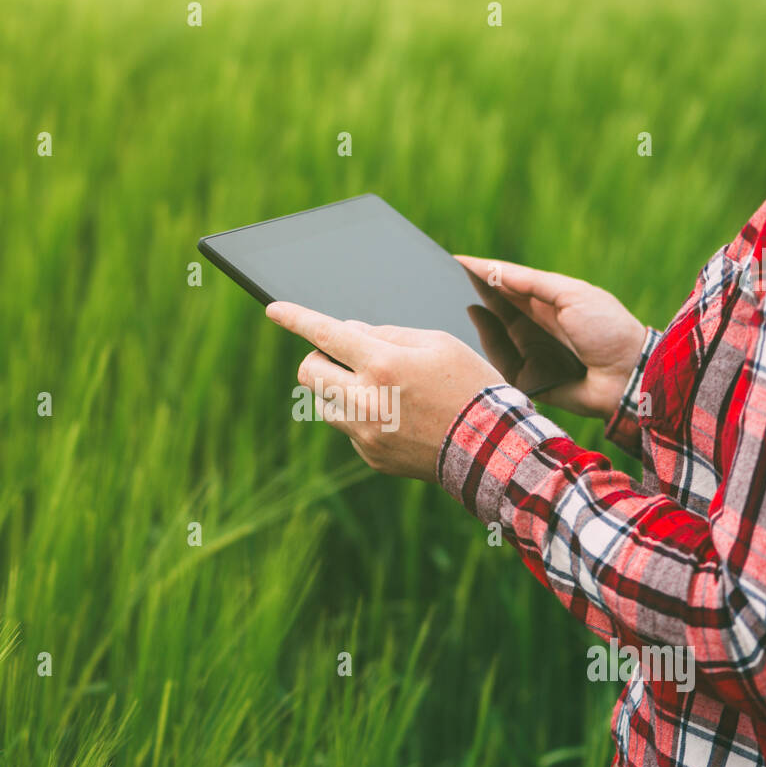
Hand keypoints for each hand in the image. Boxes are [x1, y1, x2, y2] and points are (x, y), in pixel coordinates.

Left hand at [265, 301, 506, 480]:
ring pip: (325, 403)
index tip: (273, 310)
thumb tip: (348, 334)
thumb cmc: (471, 387)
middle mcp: (366, 401)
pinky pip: (350, 429)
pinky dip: (364, 418)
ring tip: (380, 391)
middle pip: (309, 372)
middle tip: (343, 357)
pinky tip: (400, 419)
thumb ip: (387, 334)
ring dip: (340, 390)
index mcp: (383, 365)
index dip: (295, 318)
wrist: (492, 449)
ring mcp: (365, 434)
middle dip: (319, 358)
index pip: (326, 334)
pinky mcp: (371, 456)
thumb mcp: (437, 342)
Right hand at [455, 255, 646, 420]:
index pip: (510, 283)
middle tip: (447, 280)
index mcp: (550, 302)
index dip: (485, 272)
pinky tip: (476, 321)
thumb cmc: (606, 328)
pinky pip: (497, 360)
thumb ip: (532, 282)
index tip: (455, 260)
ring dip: (476, 316)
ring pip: (492, 332)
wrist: (626, 375)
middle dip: (474, 293)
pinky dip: (486, 342)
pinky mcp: (526, 378)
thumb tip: (494, 270)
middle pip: (496, 307)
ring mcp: (530, 351)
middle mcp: (536, 325)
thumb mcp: (571, 294)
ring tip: (456, 298)